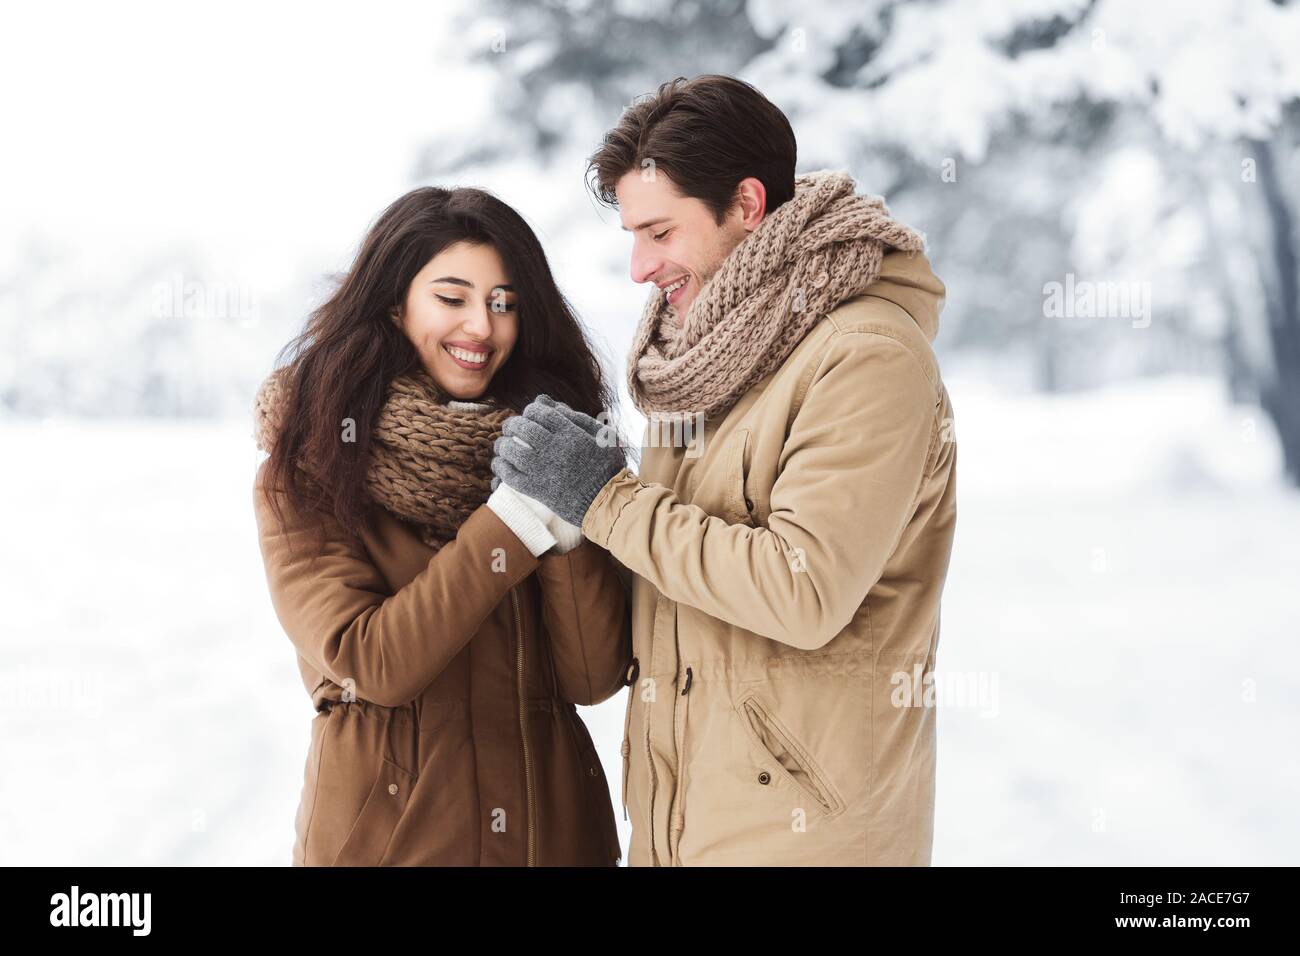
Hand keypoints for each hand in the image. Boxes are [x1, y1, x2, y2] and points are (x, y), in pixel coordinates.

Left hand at [489, 395, 616, 489]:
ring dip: (503, 445)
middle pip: (523, 428)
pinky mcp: (538, 490)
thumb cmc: (607, 466)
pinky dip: (501, 468)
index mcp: (570, 434)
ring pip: (512, 451)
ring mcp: (544, 470)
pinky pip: (511, 476)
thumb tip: (546, 401)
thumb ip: (575, 416)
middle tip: (509, 427)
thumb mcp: (601, 435)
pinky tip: (500, 464)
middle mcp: (555, 449)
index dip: (531, 410)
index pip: (541, 413)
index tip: (529, 414)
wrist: (608, 501)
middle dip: (512, 424)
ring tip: (503, 445)